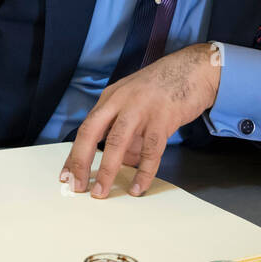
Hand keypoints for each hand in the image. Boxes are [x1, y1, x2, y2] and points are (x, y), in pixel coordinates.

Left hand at [60, 43, 221, 198]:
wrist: (194, 69)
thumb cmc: (163, 87)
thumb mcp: (134, 101)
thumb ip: (125, 128)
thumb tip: (121, 161)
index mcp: (110, 98)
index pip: (86, 129)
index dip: (74, 154)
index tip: (66, 175)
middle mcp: (121, 101)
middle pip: (91, 134)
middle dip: (81, 162)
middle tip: (77, 186)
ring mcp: (141, 109)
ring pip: (117, 143)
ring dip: (107, 170)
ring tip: (102, 192)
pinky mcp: (163, 118)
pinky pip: (150, 151)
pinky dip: (143, 172)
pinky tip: (137, 187)